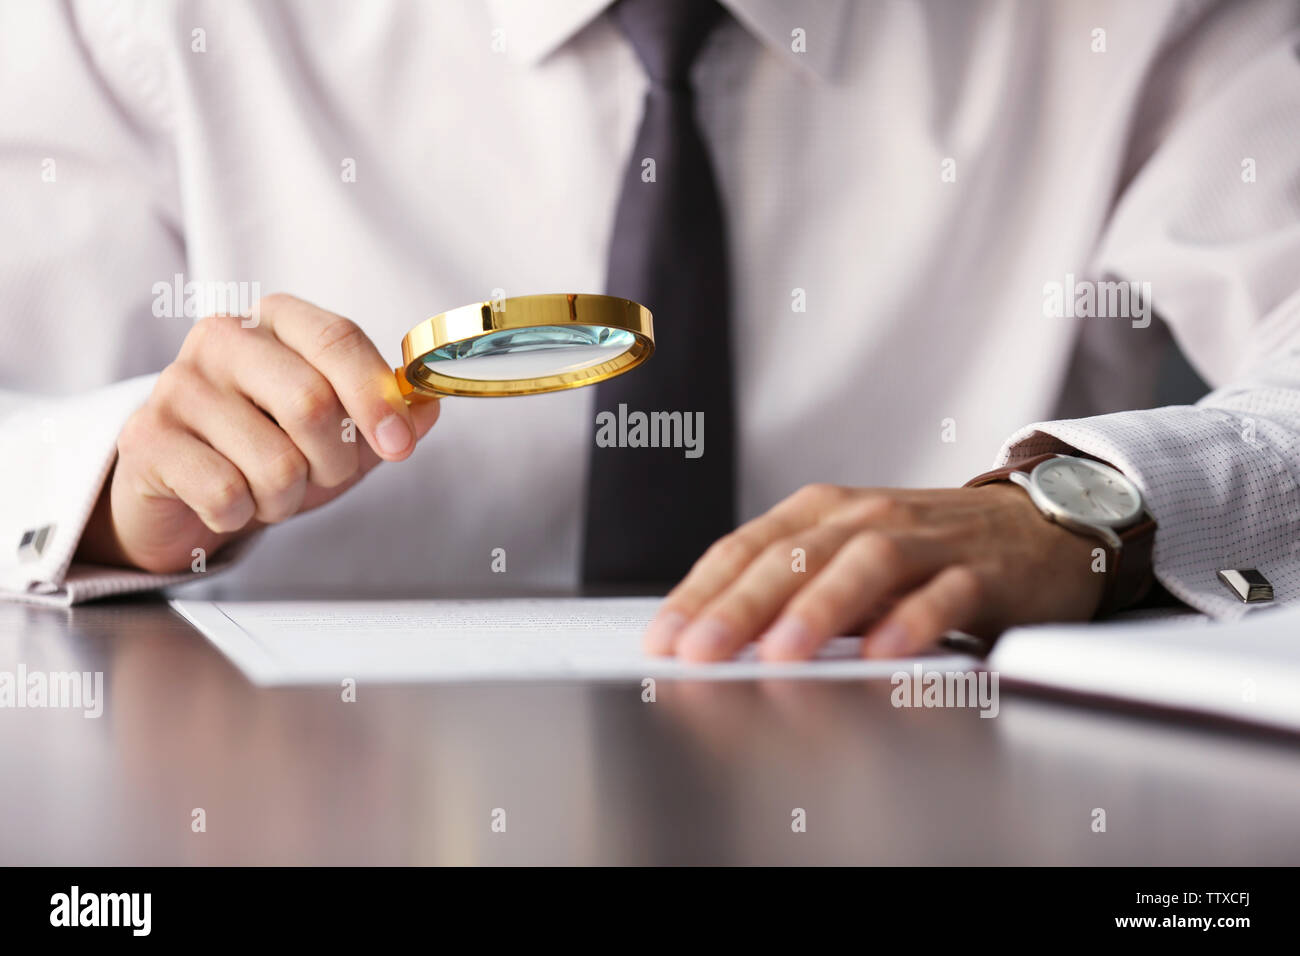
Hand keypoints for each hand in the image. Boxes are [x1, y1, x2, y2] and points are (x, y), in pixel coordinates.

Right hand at [78, 294, 440, 572]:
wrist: (184, 493)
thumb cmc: (269, 450)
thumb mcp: (341, 432)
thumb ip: (388, 415)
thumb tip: (427, 407)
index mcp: (275, 319)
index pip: (337, 338)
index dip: (376, 395)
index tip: (400, 445)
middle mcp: (222, 338)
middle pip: (311, 402)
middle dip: (334, 461)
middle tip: (321, 475)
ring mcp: (177, 384)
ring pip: (274, 462)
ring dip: (287, 498)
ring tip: (267, 489)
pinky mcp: (146, 439)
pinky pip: (227, 494)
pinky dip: (241, 514)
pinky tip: (227, 501)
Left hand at [643, 482, 1106, 661]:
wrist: (1038, 525)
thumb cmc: (925, 550)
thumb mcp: (845, 561)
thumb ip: (789, 593)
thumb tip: (714, 638)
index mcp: (822, 513)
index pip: (748, 548)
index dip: (701, 593)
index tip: (664, 639)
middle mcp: (867, 517)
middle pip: (795, 555)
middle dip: (740, 606)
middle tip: (699, 652)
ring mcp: (927, 541)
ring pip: (866, 564)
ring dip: (820, 608)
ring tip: (781, 655)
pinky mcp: (983, 571)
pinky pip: (945, 593)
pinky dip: (913, 620)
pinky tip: (883, 652)